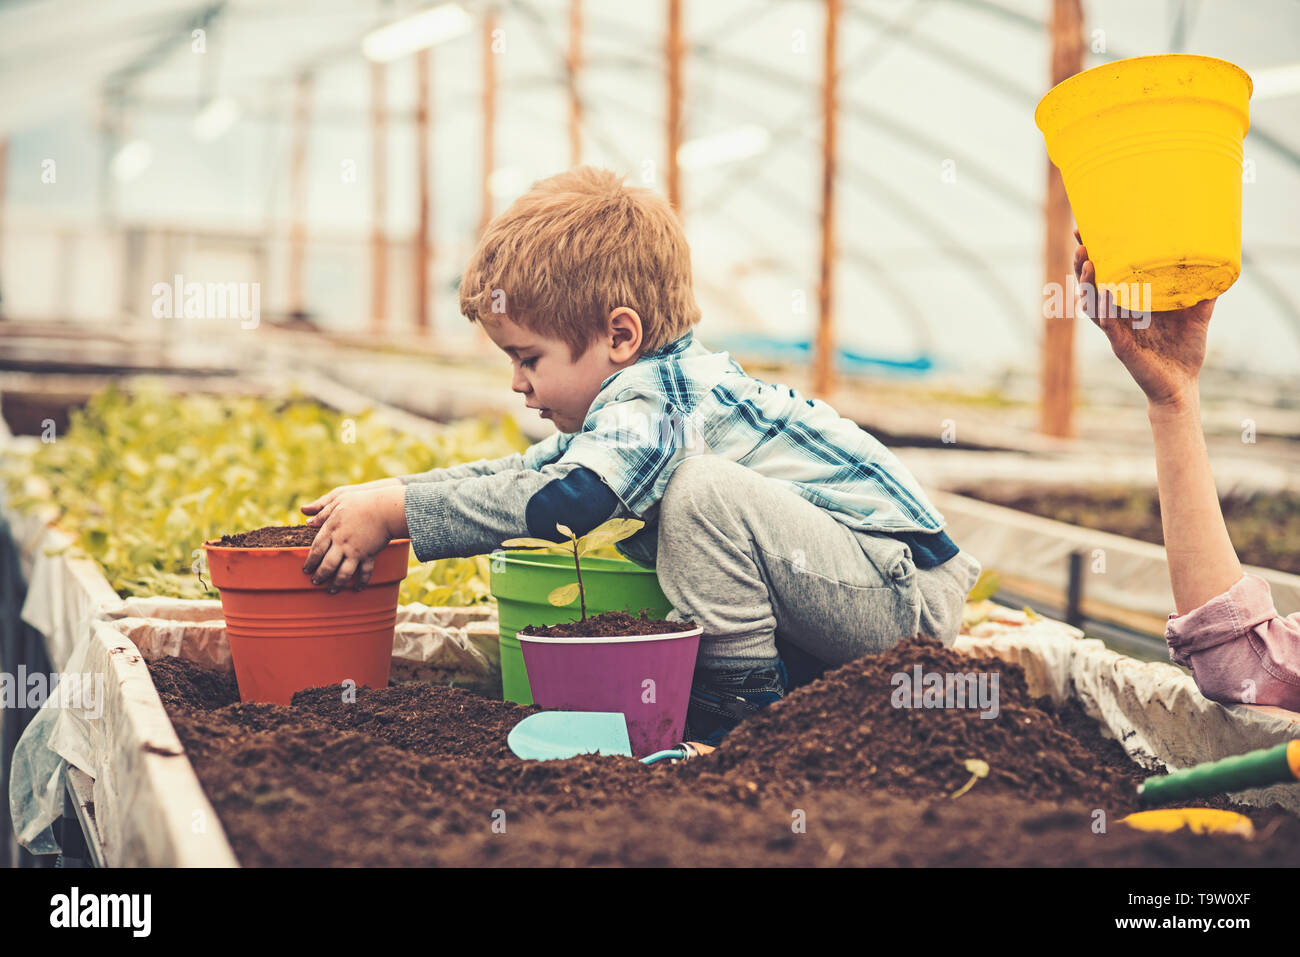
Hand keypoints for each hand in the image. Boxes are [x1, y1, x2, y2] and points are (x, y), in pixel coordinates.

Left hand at [302, 486, 404, 592]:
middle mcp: (341, 543)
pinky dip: (360, 582)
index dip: (310, 561)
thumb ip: (322, 509)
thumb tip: (307, 518)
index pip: (316, 549)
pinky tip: (358, 588)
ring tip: (331, 590)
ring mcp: (355, 551)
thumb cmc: (362, 500)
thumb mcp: (338, 498)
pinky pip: (364, 572)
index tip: (306, 569)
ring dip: (336, 584)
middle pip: (327, 564)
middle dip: (320, 576)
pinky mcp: (369, 555)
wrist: (386, 508)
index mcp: (332, 529)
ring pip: (343, 573)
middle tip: (315, 582)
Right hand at [1073, 227, 1215, 408]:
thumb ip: (1204, 290)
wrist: (1182, 384)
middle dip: (1082, 262)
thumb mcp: (1198, 312)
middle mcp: (1119, 312)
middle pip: (1091, 283)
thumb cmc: (1185, 350)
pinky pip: (1106, 322)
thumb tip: (1221, 262)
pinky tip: (1100, 291)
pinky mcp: (1120, 343)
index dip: (1095, 253)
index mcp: (1132, 301)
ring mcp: (1117, 328)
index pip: (1108, 272)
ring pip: (1091, 301)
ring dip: (1085, 281)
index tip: (1086, 230)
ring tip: (1086, 261)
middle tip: (1081, 241)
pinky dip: (1101, 306)